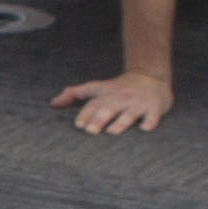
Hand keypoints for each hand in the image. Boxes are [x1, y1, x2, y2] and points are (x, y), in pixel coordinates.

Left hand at [55, 67, 173, 136]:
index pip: (93, 105)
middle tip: (91, 131)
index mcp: (106, 96)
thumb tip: (52, 104)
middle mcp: (121, 99)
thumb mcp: (96, 88)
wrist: (150, 76)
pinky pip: (153, 116)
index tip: (78, 125)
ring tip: (112, 132)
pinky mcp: (155, 108)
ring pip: (129, 114)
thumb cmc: (117, 88)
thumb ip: (74, 94)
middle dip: (100, 119)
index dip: (86, 114)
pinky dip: (150, 122)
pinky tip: (144, 129)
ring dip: (121, 122)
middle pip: (109, 109)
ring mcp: (138, 104)